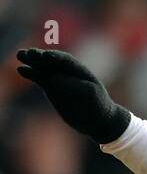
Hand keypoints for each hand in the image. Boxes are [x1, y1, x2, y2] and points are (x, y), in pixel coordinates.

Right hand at [15, 48, 130, 144]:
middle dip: (40, 56)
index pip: (66, 61)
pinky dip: (31, 74)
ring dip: (31, 61)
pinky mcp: (51, 88)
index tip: (47, 56)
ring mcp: (58, 79)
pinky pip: (39, 78)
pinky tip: (21, 70)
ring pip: (43, 68)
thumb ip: (73, 86)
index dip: (56, 58)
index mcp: (80, 71)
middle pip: (51, 61)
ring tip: (20, 55)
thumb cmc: (99, 106)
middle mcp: (67, 72)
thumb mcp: (91, 95)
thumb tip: (53, 80)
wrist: (98, 120)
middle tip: (29, 53)